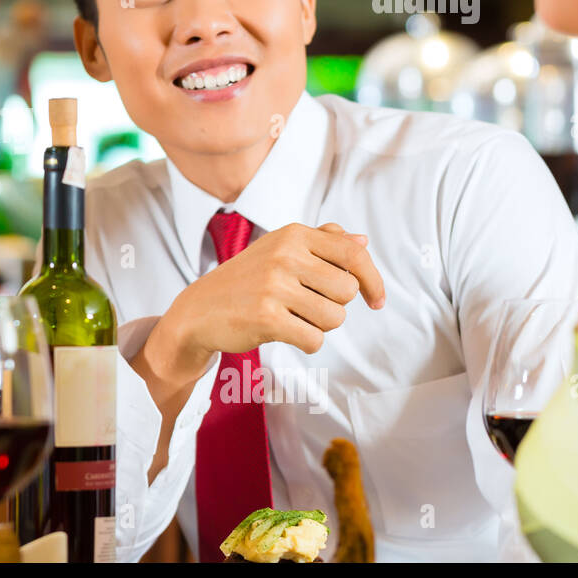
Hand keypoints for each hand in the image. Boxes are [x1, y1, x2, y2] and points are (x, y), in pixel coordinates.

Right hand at [154, 221, 384, 380]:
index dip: (373, 280)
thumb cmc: (247, 280)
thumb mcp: (279, 249)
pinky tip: (286, 333)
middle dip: (335, 305)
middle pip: (347, 290)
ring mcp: (274, 286)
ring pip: (335, 318)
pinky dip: (307, 342)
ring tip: (293, 317)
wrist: (200, 309)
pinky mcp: (267, 318)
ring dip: (320, 325)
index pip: (353, 254)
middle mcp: (285, 255)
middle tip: (306, 305)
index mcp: (293, 235)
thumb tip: (363, 241)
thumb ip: (322, 242)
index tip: (376, 300)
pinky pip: (315, 340)